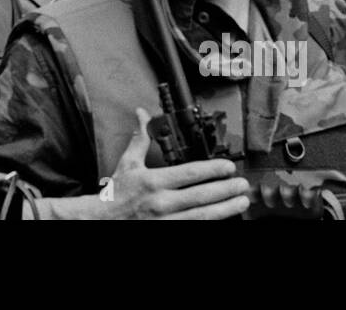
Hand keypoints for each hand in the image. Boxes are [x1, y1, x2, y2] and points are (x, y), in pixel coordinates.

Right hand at [98, 108, 249, 219]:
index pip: (190, 173)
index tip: (228, 167)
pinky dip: (210, 222)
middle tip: (242, 185)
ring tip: (241, 203)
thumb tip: (143, 114)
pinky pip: (194, 228)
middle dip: (226, 190)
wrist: (103, 221)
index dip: (213, 170)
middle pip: (201, 196)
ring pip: (202, 215)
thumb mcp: (127, 163)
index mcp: (153, 181)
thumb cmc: (117, 194)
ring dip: (225, 209)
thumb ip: (140, 139)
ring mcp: (166, 221)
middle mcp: (162, 202)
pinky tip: (223, 218)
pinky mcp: (167, 231)